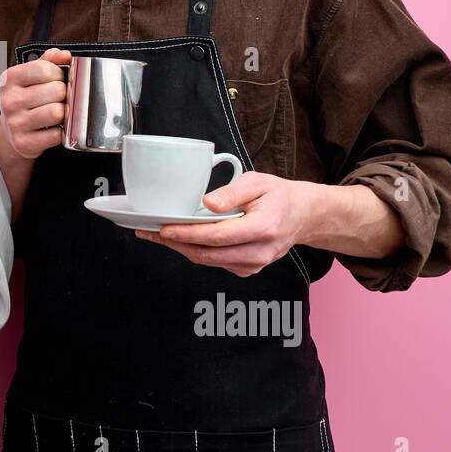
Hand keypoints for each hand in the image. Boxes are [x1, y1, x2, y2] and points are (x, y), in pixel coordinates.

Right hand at [0, 47, 70, 159]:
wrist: (10, 131)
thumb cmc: (25, 99)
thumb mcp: (31, 76)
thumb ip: (48, 61)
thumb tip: (64, 55)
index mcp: (10, 79)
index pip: (46, 69)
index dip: (58, 74)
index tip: (56, 80)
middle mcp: (10, 101)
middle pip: (56, 90)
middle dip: (62, 94)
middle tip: (56, 99)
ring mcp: (15, 123)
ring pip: (57, 112)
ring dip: (63, 113)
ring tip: (55, 113)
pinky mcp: (24, 143)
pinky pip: (57, 135)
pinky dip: (60, 132)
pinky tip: (52, 128)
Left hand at [133, 172, 316, 277]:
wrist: (302, 216)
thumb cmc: (279, 196)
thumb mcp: (258, 182)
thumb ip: (232, 192)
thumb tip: (207, 203)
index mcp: (264, 228)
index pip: (217, 236)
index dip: (187, 234)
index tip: (163, 228)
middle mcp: (260, 251)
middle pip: (208, 254)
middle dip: (175, 244)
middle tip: (148, 233)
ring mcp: (255, 264)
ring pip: (209, 261)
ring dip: (181, 249)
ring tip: (157, 236)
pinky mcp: (248, 269)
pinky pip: (216, 263)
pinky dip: (196, 252)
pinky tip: (182, 240)